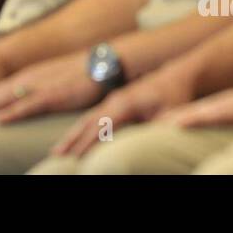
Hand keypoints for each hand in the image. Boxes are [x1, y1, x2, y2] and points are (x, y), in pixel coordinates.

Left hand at [0, 52, 102, 121]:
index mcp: (28, 78)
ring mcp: (39, 87)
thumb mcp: (54, 83)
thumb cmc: (80, 75)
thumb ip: (38, 93)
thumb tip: (24, 104)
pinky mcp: (53, 95)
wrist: (102, 62)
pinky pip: (29, 105)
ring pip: (5, 98)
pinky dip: (12, 112)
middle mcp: (29, 80)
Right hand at [51, 73, 176, 157]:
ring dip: (71, 135)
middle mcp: (114, 101)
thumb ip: (156, 129)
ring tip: (57, 150)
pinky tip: (74, 138)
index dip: (88, 144)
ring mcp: (113, 100)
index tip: (75, 158)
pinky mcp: (115, 101)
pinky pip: (92, 116)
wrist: (176, 74)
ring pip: (86, 119)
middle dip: (71, 140)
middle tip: (55, 155)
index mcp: (125, 104)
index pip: (102, 127)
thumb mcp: (170, 114)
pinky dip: (80, 128)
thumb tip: (145, 144)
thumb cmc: (175, 95)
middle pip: (87, 123)